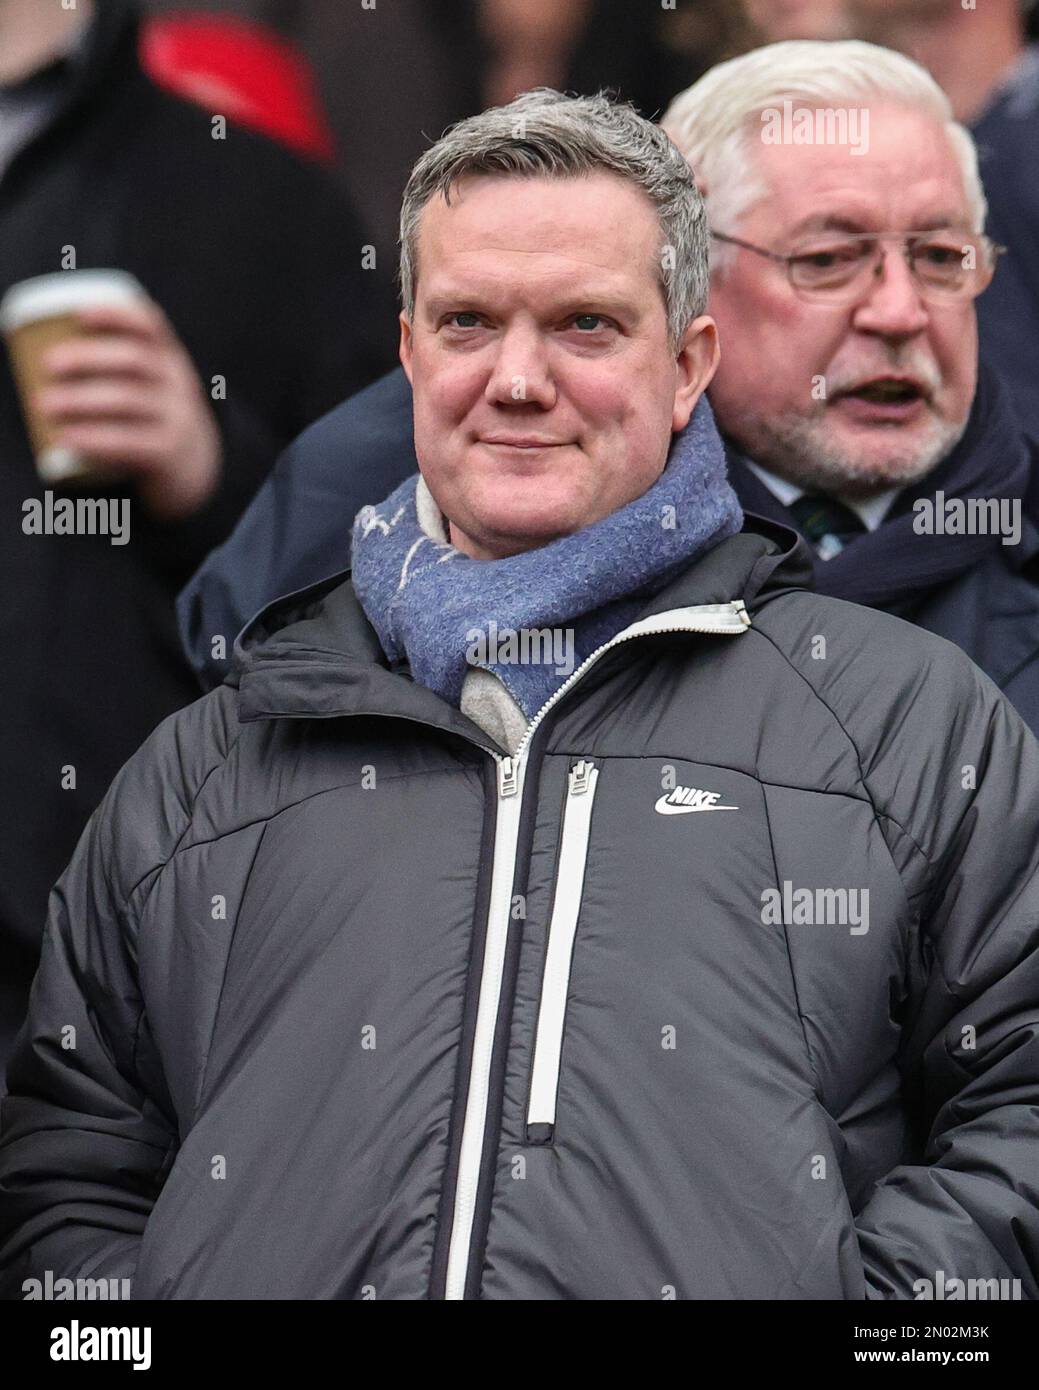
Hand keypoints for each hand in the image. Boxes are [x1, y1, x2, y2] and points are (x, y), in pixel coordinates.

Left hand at [34, 297, 222, 520]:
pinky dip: (93, 439)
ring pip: (127, 400)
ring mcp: (176, 419)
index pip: (151, 326)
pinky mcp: (167, 454)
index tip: (79, 314)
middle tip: (48, 365)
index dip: (116, 315)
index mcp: (170, 360)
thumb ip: (116, 367)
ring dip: (80, 400)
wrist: (195, 471)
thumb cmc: (153, 420)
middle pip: (134, 360)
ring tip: (44, 404)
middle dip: (87, 358)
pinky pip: (129, 442)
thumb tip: (38, 350)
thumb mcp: (150, 387)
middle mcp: (178, 384)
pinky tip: (66, 439)